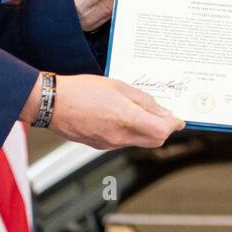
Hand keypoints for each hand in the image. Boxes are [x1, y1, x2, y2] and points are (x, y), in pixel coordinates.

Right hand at [47, 74, 184, 149]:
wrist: (53, 104)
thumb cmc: (82, 90)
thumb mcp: (118, 86)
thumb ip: (143, 101)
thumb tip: (162, 112)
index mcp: (126, 119)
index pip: (162, 131)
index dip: (173, 125)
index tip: (178, 120)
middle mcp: (120, 136)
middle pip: (154, 140)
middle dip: (163, 129)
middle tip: (164, 115)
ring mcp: (109, 144)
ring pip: (139, 141)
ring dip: (146, 130)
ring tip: (138, 110)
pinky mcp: (100, 146)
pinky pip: (123, 141)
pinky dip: (130, 131)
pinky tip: (121, 116)